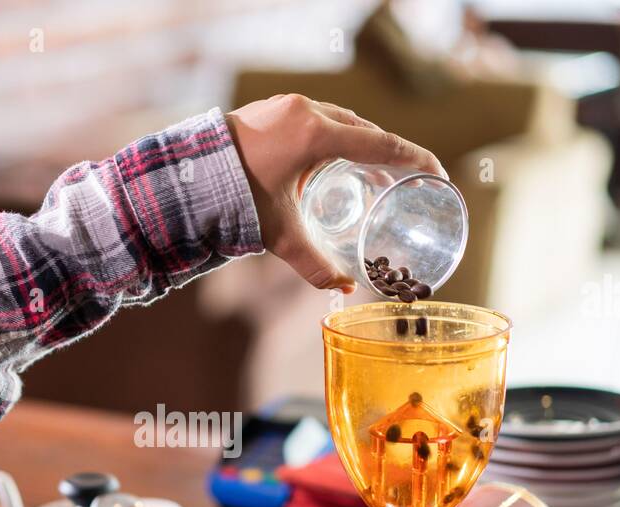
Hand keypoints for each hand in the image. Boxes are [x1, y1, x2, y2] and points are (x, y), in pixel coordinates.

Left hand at [225, 94, 445, 292]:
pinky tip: (334, 156)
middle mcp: (305, 111)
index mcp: (315, 135)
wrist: (184, 179)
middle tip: (406, 174)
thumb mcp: (279, 235)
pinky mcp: (271, 108)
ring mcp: (286, 105)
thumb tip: (342, 289)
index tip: (436, 172)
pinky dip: (332, 134)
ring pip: (338, 120)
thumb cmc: (232, 201)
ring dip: (359, 141)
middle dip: (387, 151)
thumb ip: (313, 265)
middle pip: (362, 129)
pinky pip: (315, 117)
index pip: (380, 144)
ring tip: (373, 166)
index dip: (414, 159)